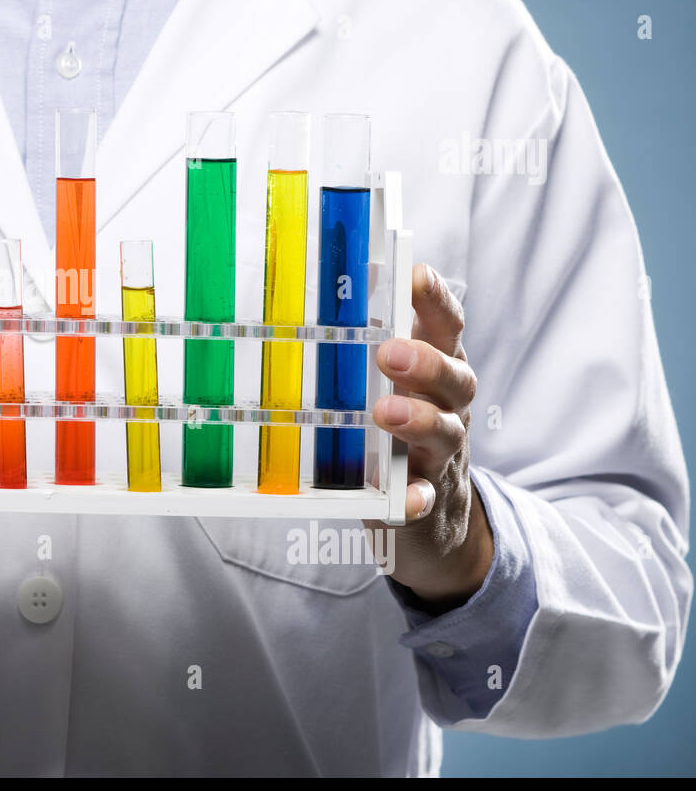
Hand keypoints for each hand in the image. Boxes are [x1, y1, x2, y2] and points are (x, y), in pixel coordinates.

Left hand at [368, 263, 492, 610]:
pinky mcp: (426, 500)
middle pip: (453, 377)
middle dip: (424, 361)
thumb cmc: (399, 429)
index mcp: (436, 370)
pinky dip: (417, 498)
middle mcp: (448, 407)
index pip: (445, 327)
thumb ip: (369, 339)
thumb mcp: (388, 381)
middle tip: (388, 352)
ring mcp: (440, 454)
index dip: (435, 300)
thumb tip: (338, 286)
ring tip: (386, 413)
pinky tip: (408, 497)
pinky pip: (425, 500)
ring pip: (444, 433)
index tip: (416, 275)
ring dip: (418, 421)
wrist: (435, 516)